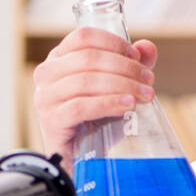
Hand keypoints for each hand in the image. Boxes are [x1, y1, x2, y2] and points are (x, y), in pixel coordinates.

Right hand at [32, 27, 158, 162]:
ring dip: (122, 85)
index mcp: (59, 59)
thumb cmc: (96, 121)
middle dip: (125, 67)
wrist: (80, 159)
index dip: (114, 43)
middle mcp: (47, 73)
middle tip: (149, 80)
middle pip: (89, 58)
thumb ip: (131, 66)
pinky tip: (128, 106)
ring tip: (144, 95)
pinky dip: (108, 103)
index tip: (137, 58)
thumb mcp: (116, 89)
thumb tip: (148, 47)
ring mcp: (46, 97)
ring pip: (86, 81)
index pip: (84, 37)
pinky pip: (81, 106)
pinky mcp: (51, 120)